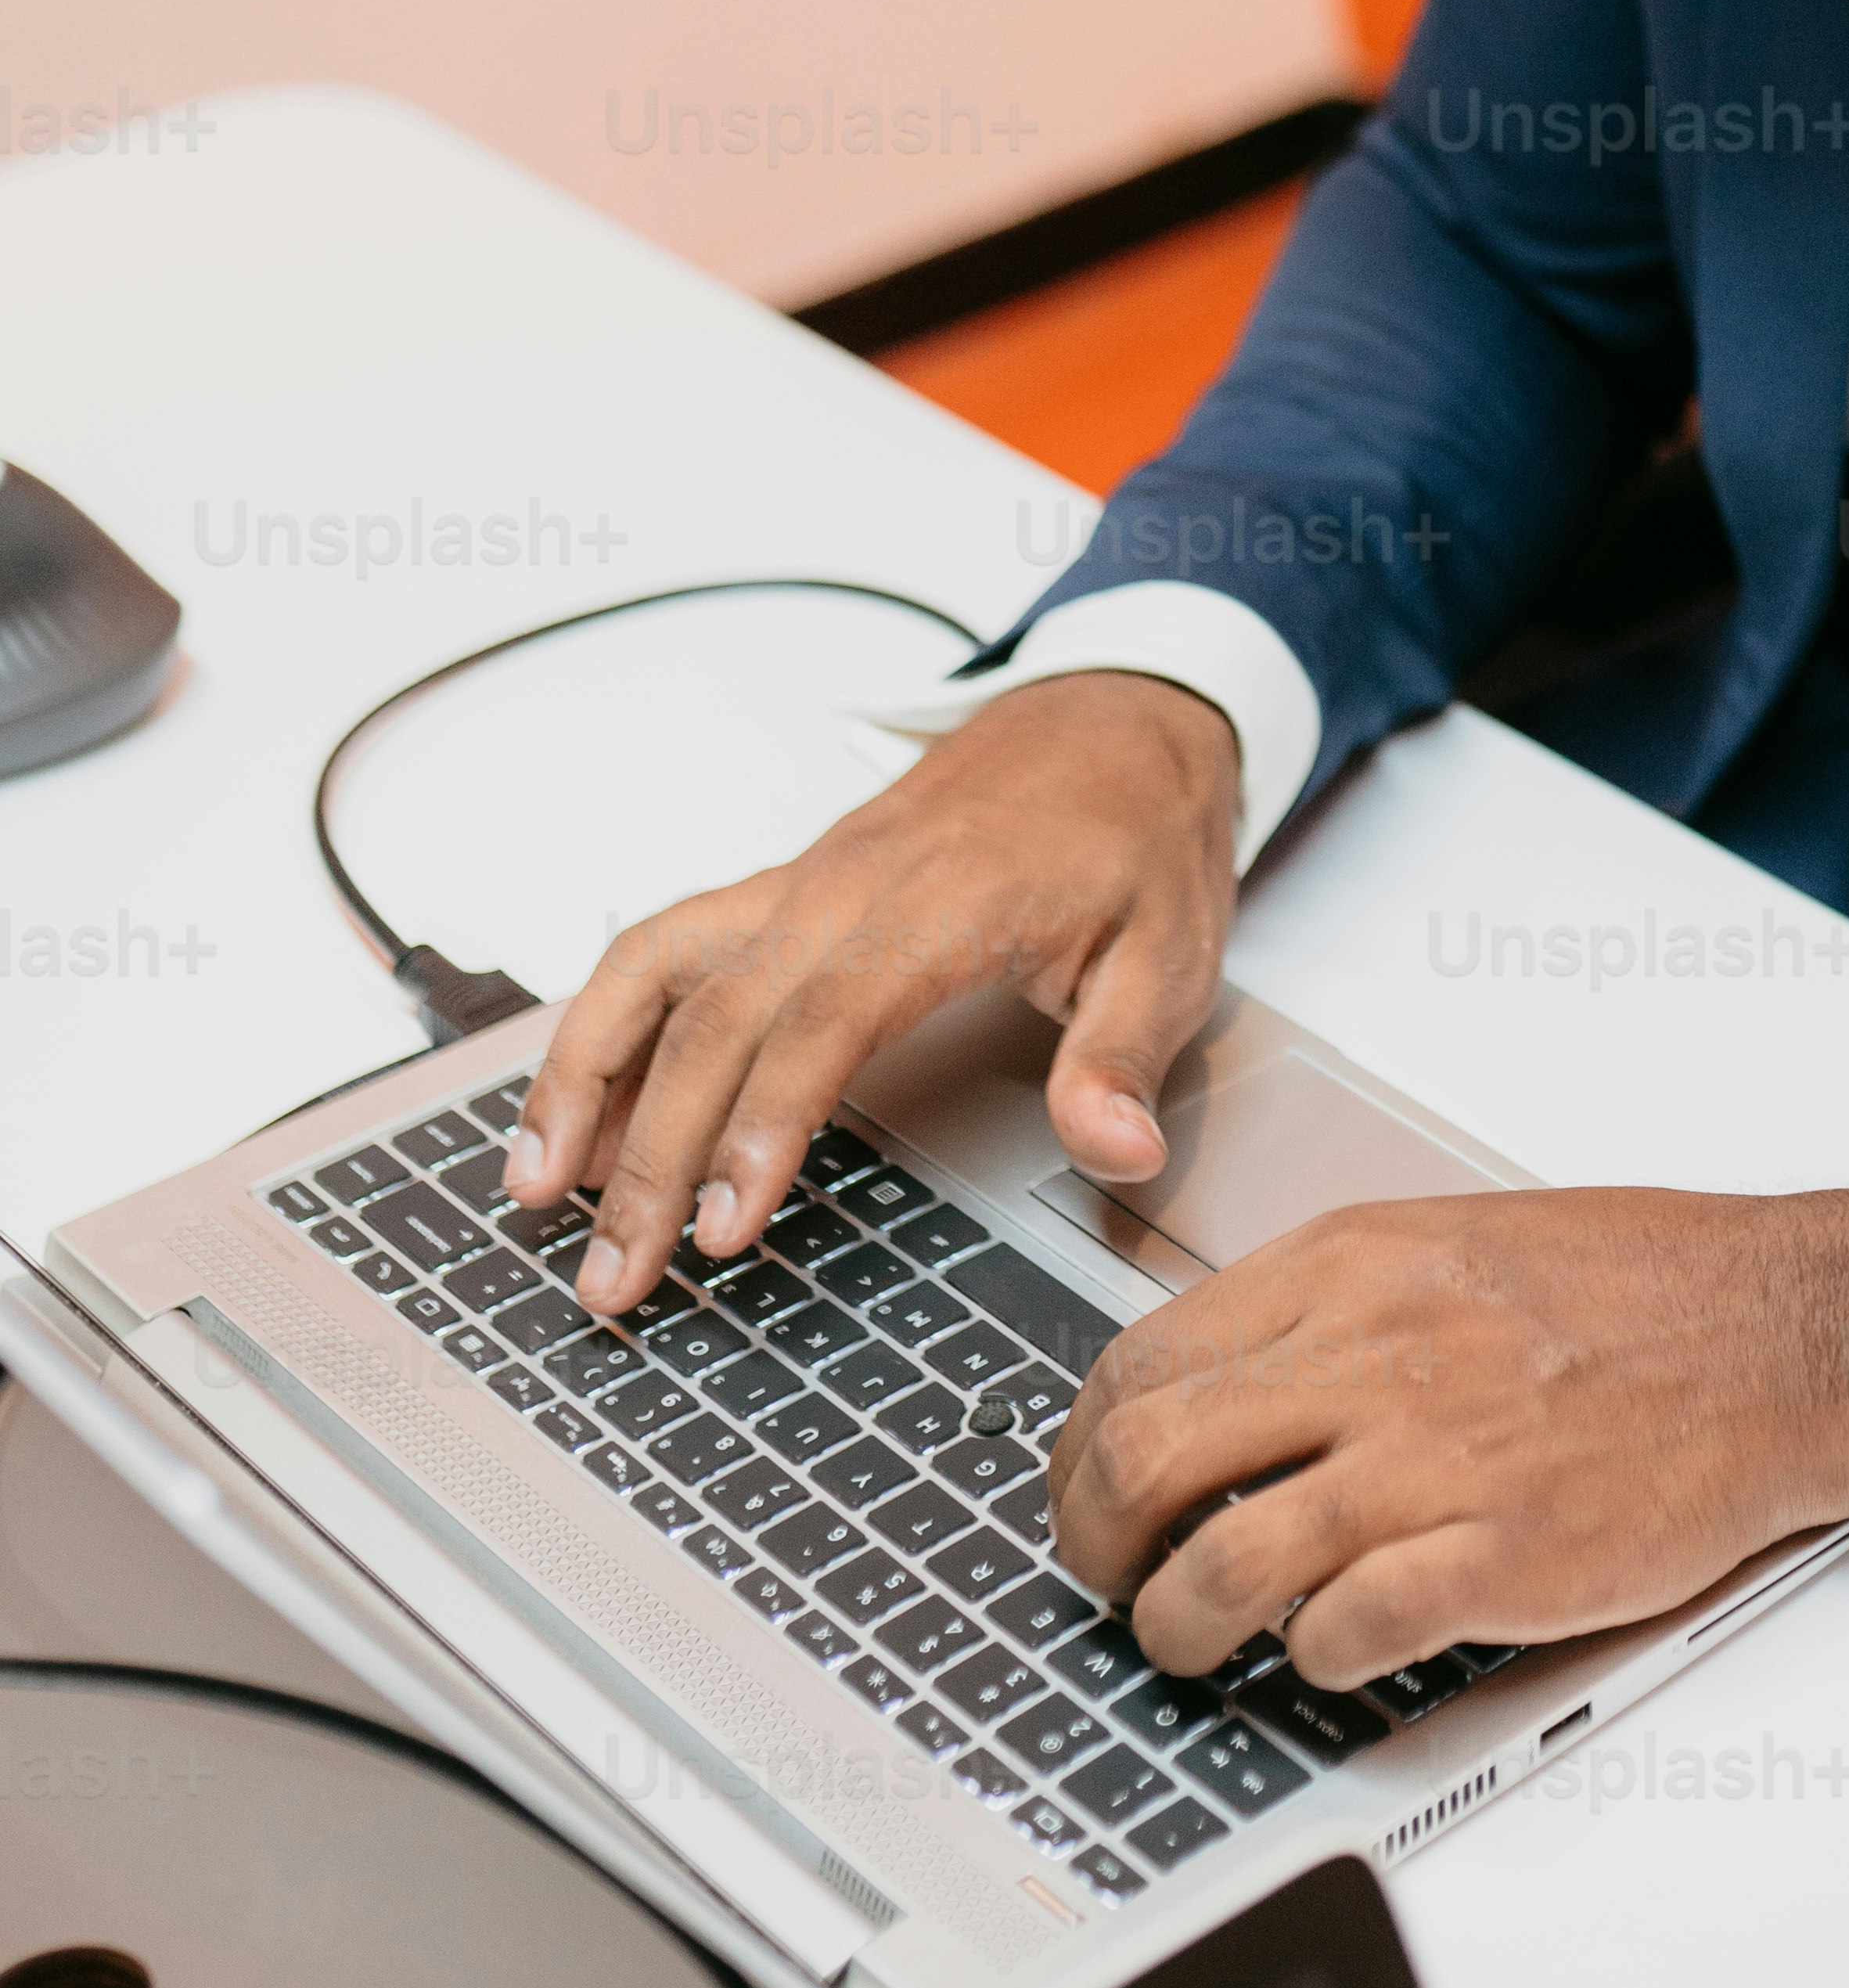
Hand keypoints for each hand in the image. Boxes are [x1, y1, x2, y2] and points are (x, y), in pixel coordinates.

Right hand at [506, 670, 1238, 1317]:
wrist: (1116, 712)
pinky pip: (668, 948)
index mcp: (941, 905)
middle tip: (615, 1275)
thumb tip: (1118, 1153)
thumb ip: (1125, 1055)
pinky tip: (576, 1110)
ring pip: (656, 967)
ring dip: (584, 1074)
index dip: (763, 1125)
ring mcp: (804, 881)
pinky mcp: (784, 886)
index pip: (825, 1021)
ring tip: (535, 1188)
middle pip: (715, 1017)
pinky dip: (606, 1026)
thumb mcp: (1173, 947)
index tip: (726, 1226)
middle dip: (650, 1153)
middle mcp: (848, 887)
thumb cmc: (1138, 832)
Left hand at [1044, 1179, 1848, 1689]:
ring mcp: (1434, 1460)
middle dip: (1090, 1548)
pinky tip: (1327, 1651)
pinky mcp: (1499, 1558)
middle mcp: (1374, 1353)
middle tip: (1107, 1583)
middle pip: (1142, 1463)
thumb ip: (1328, 1307)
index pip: (1137, 1362)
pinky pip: (1342, 1635)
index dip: (1079, 1452)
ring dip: (1175, 1628)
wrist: (1787, 1334)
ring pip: (1219, 1566)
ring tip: (1189, 1642)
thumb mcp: (1450, 1243)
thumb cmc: (1641, 1289)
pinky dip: (1310, 1662)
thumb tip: (1214, 1387)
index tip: (1084, 1492)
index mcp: (1351, 1266)